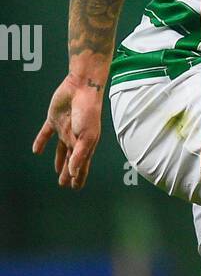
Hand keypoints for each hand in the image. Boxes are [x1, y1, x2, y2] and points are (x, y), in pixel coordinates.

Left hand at [32, 74, 102, 189]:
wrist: (82, 88)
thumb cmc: (89, 112)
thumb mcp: (86, 137)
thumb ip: (79, 155)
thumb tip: (74, 172)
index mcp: (86, 144)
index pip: (82, 165)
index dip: (80, 176)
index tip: (77, 187)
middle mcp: (76, 138)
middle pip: (71, 160)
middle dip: (69, 173)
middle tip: (64, 185)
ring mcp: (65, 129)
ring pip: (61, 150)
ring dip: (59, 161)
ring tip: (57, 172)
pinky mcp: (54, 120)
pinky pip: (46, 134)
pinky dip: (41, 142)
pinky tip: (36, 151)